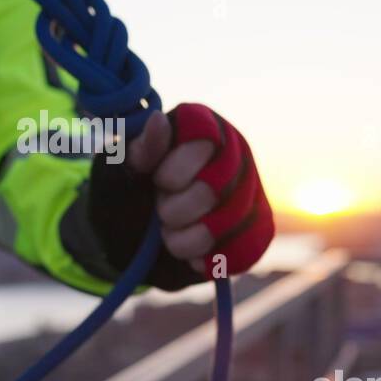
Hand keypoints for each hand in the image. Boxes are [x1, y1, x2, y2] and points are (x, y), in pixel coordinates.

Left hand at [126, 105, 274, 277]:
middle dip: (175, 210)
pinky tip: (192, 254)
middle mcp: (234, 149)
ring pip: (227, 223)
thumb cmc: (127, 198)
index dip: (175, 171)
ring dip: (186, 239)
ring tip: (171, 232)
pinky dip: (207, 259)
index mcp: (202, 125)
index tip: (157, 182)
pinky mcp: (259, 224)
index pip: (202, 141)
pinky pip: (243, 249)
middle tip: (161, 211)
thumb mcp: (120, 175)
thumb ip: (138, 150)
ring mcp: (252, 187)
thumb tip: (158, 120)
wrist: (138, 244)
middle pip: (213, 189)